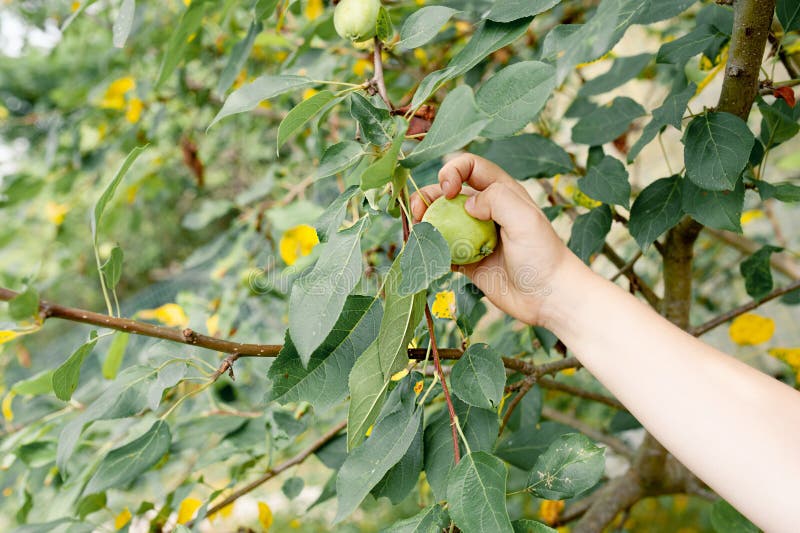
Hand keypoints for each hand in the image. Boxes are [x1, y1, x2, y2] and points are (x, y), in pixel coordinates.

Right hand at [410, 153, 581, 326]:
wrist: (548, 297)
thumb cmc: (542, 255)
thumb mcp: (525, 219)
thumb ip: (496, 199)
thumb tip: (466, 203)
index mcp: (501, 192)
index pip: (470, 166)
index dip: (453, 171)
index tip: (449, 191)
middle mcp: (485, 211)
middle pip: (447, 193)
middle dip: (428, 196)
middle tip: (418, 213)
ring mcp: (474, 236)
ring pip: (440, 221)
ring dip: (424, 223)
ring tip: (417, 233)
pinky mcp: (468, 261)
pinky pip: (441, 250)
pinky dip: (430, 249)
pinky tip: (426, 254)